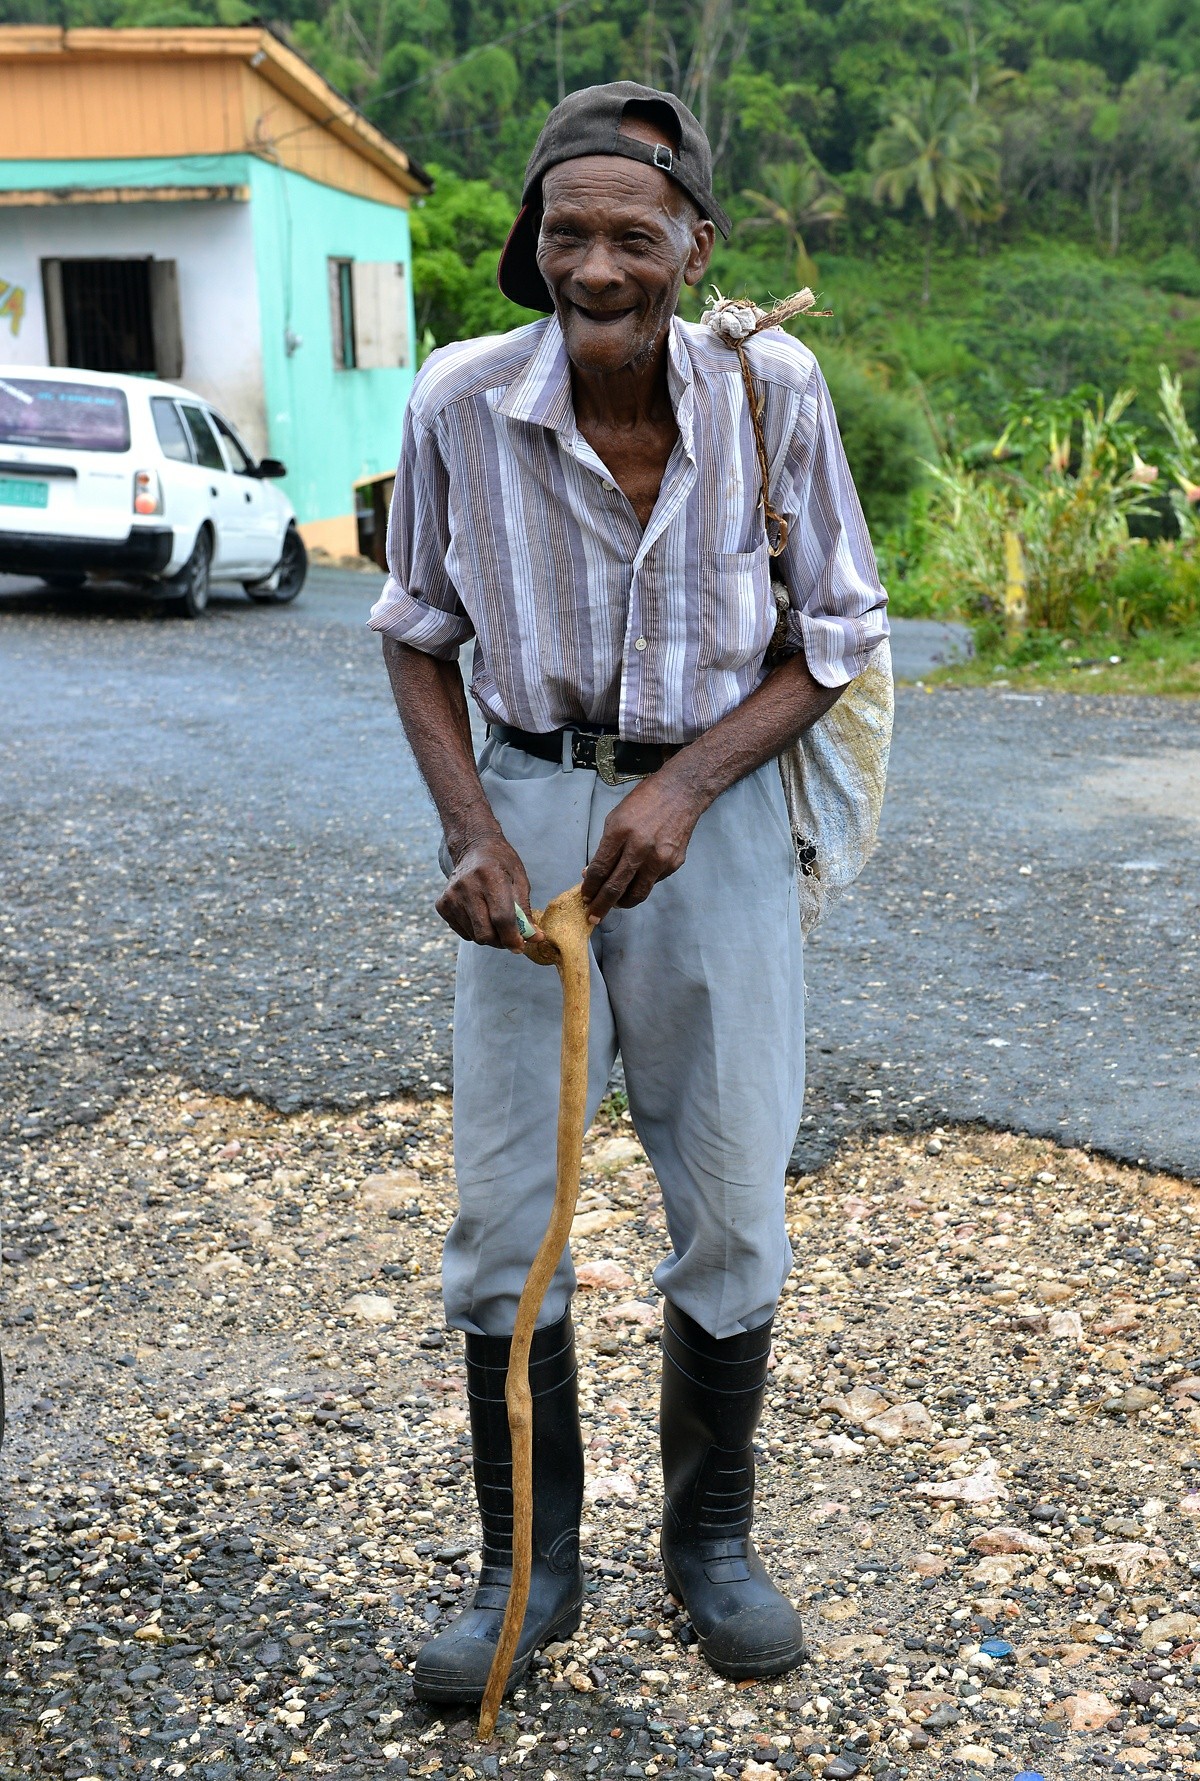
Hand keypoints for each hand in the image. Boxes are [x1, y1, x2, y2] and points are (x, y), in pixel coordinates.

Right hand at [437, 834, 538, 951]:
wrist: (473, 848)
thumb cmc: (502, 864)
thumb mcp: (520, 880)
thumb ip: (526, 911)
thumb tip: (535, 938)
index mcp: (489, 876)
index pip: (501, 917)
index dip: (513, 937)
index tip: (521, 947)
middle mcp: (466, 887)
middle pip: (485, 933)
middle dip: (501, 941)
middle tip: (510, 936)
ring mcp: (451, 897)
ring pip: (474, 936)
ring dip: (489, 936)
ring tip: (496, 921)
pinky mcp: (442, 905)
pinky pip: (463, 933)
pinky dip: (475, 931)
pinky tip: (480, 915)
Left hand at [581, 774, 703, 922]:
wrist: (680, 793)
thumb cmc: (643, 802)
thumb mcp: (615, 818)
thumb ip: (605, 848)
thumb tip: (593, 874)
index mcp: (620, 832)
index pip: (600, 870)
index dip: (590, 887)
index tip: (585, 897)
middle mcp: (640, 848)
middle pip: (616, 887)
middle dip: (601, 905)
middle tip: (593, 917)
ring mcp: (659, 858)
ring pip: (637, 893)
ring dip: (622, 903)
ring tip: (614, 904)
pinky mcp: (673, 864)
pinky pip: (652, 882)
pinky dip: (641, 884)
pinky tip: (637, 877)